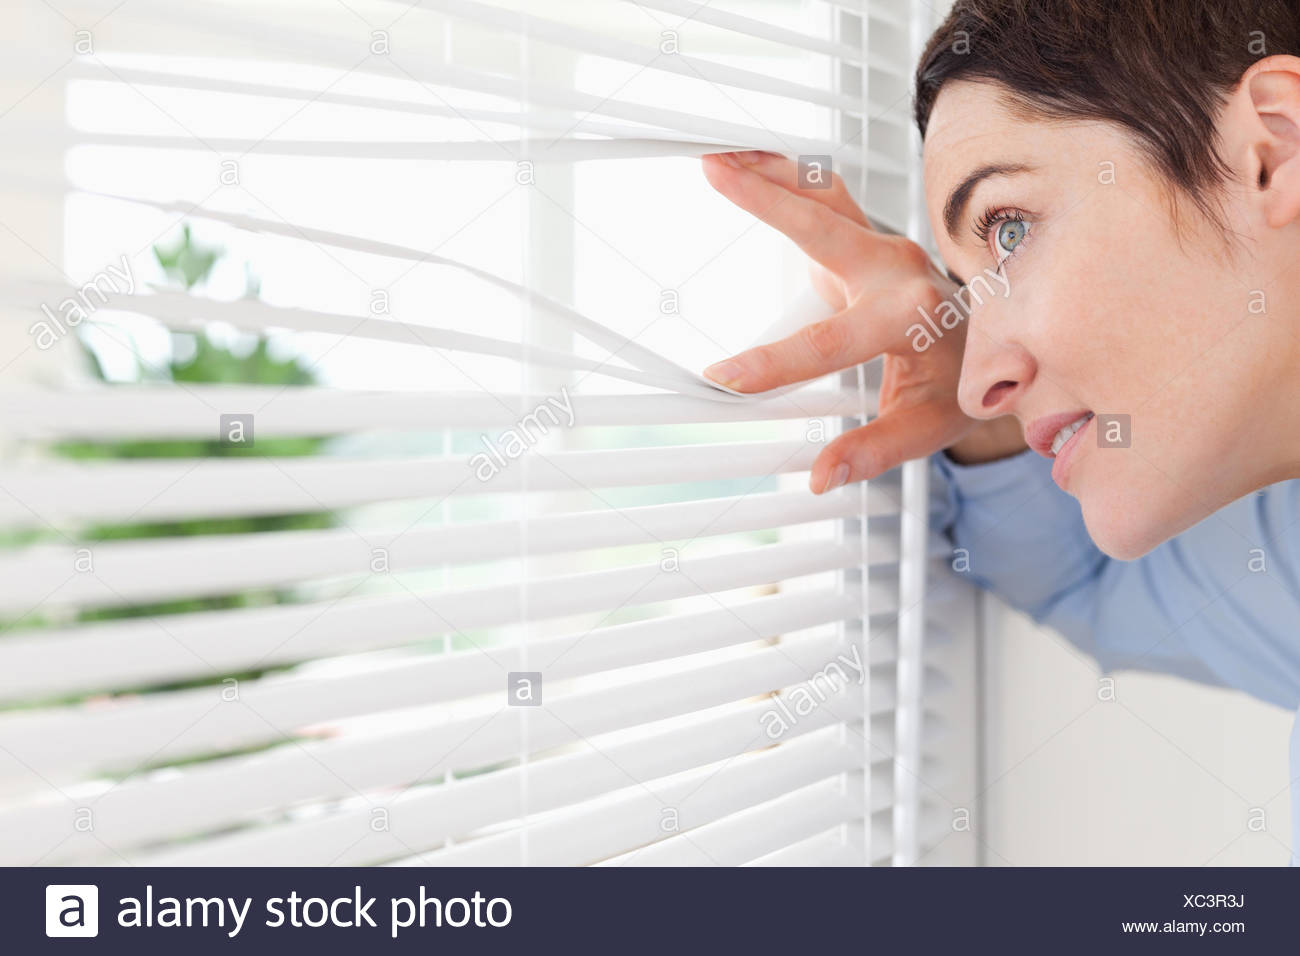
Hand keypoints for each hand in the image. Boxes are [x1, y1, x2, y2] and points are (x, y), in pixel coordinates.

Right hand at [700, 150, 1022, 492]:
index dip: (773, 364)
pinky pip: (823, 193)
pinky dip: (785, 173)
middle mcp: (899, 267)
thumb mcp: (930, 425)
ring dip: (771, 169)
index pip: (830, 342)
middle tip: (714, 172)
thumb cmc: (968, 380)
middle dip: (765, 199)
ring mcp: (883, 242)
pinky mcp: (868, 234)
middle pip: (824, 225)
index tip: (723, 377)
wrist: (1005, 339)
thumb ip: (875, 449)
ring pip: (823, 193)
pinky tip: (746, 160)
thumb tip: (820, 477)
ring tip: (718, 152)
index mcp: (912, 315)